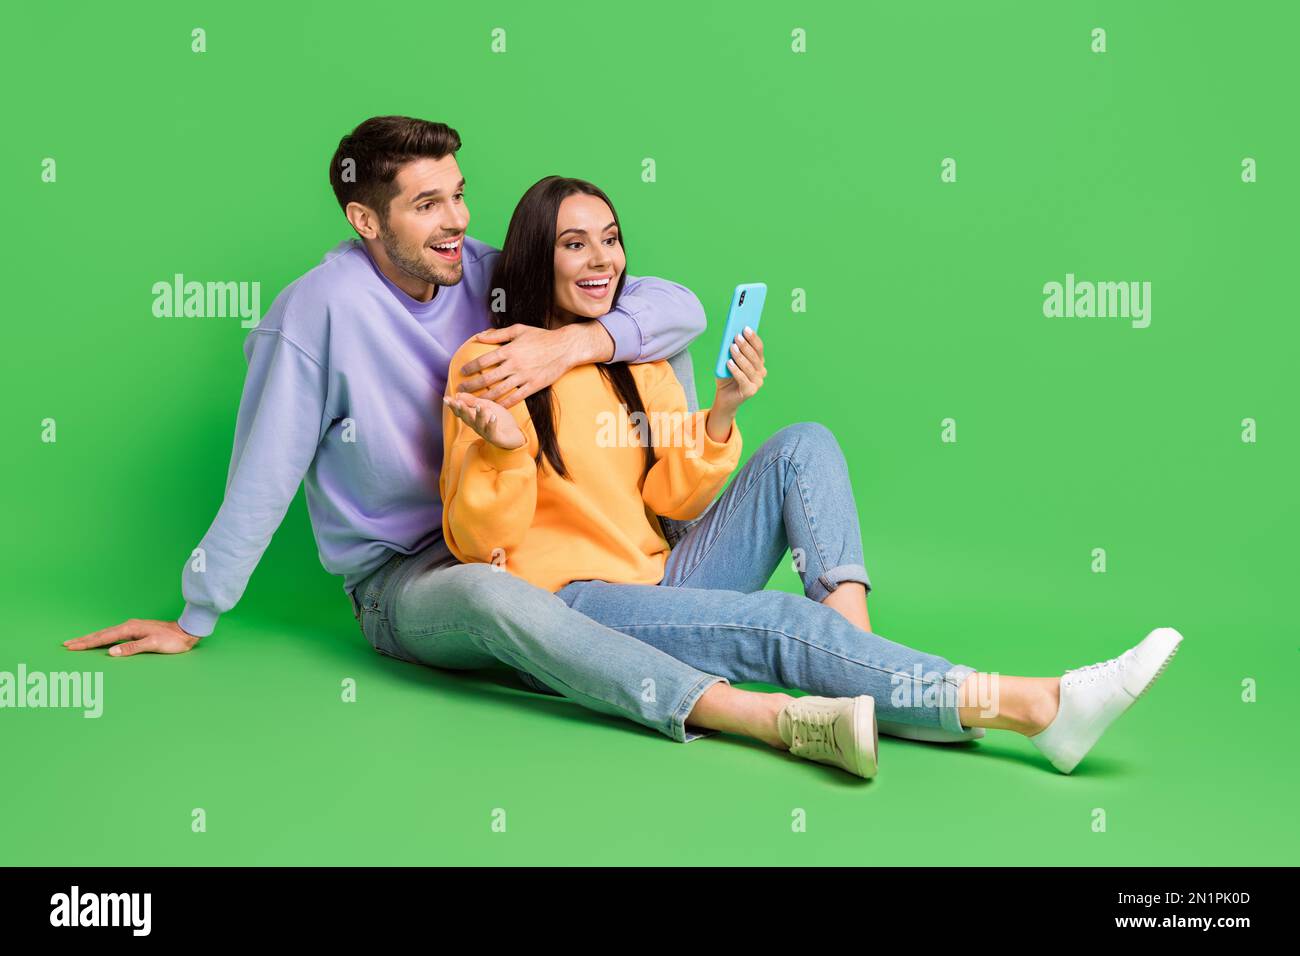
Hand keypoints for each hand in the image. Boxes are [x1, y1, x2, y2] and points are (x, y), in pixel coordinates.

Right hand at [64, 619, 199, 655]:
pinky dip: (103, 639)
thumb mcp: (153, 645)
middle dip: (84, 640)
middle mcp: (129, 626)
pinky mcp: (136, 632)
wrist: (186, 632)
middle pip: (102, 634)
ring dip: (92, 639)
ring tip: (79, 642)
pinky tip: (101, 641)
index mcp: (130, 629)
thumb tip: (111, 652)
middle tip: (67, 644)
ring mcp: (132, 628)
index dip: (87, 643)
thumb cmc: (172, 640)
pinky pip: (114, 636)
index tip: (71, 646)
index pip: (103, 637)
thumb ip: (132, 648)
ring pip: (107, 634)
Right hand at [444, 393, 526, 449]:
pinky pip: (492, 432)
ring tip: (480, 406)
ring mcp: (486, 433)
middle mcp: (477, 427)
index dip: (453, 406)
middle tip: (458, 403)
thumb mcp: (487, 406)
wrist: (516, 435)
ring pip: (480, 425)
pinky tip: (493, 416)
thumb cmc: (500, 420)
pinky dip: (492, 424)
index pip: (461, 412)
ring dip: (479, 415)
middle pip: (467, 419)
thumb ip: (472, 401)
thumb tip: (457, 393)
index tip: (446, 399)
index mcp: (473, 419)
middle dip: (462, 411)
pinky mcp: (496, 439)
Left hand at [458, 323, 610, 408]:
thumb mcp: (519, 330)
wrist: (565, 347)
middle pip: (487, 378)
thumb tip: (479, 337)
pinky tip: (495, 408)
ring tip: (473, 401)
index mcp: (509, 350)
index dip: (470, 367)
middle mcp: (514, 365)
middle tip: (461, 390)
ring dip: (484, 397)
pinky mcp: (534, 386)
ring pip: (499, 390)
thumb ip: (498, 334)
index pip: (484, 361)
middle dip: (472, 385)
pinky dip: (504, 404)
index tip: (462, 372)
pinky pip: (516, 398)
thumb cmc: (542, 337)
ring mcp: (524, 377)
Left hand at [713, 326, 765, 417]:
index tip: (745, 328)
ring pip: (749, 366)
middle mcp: (761, 372)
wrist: (724, 396)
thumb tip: (732, 336)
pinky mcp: (750, 391)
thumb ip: (732, 350)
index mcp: (759, 362)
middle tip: (737, 336)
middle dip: (745, 345)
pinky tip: (729, 362)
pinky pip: (742, 378)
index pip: (759, 348)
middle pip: (755, 356)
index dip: (753, 338)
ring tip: (731, 347)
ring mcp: (757, 382)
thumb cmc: (727, 376)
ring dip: (740, 356)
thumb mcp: (728, 360)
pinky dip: (735, 370)